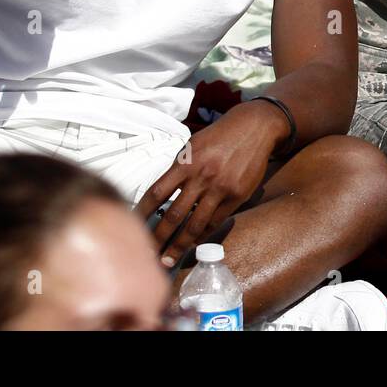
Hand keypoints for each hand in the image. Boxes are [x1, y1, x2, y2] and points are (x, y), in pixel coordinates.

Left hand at [136, 101, 287, 267]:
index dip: (141, 213)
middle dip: (158, 238)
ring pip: (195, 225)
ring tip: (168, 259)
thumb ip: (179, 168)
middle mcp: (201, 177)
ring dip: (179, 245)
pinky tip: (193, 243)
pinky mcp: (237, 196)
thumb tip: (164, 193)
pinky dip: (202, 234)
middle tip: (148, 254)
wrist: (255, 127)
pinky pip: (216, 221)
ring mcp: (220, 188)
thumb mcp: (193, 145)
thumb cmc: (220, 135)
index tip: (131, 225)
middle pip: (174, 216)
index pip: (156, 193)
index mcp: (185, 163)